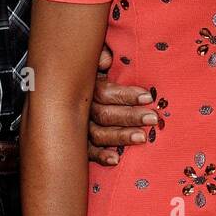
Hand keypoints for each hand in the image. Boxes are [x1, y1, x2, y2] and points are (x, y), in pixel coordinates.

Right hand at [87, 44, 154, 166]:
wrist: (62, 85)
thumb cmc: (90, 70)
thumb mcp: (93, 58)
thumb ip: (99, 56)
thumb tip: (105, 60)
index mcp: (86, 86)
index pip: (105, 93)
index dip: (126, 96)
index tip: (148, 97)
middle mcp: (80, 107)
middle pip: (104, 114)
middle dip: (130, 117)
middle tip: (152, 118)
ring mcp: (78, 126)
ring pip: (98, 134)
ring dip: (120, 137)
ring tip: (143, 137)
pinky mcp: (78, 142)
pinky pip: (87, 152)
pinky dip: (100, 156)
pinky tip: (116, 160)